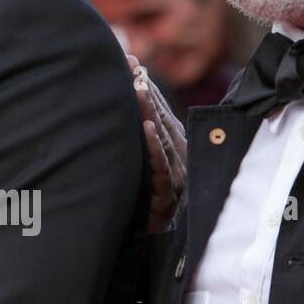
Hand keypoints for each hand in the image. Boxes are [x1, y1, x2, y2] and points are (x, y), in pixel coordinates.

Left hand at [128, 56, 187, 233]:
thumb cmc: (145, 197)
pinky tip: (144, 127)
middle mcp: (178, 158)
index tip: (131, 61)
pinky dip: (153, 146)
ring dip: (149, 111)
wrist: (152, 241)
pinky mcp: (166, 194)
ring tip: (137, 87)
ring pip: (161, 137)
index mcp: (173, 146)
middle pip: (160, 118)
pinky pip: (160, 166)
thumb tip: (125, 103)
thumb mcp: (143, 162)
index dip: (145, 85)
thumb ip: (141, 136)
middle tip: (130, 65)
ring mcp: (174, 176)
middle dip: (144, 90)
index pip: (158, 109)